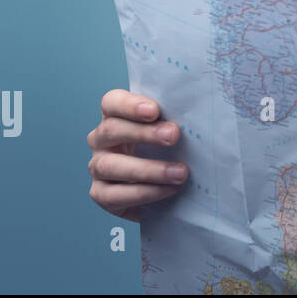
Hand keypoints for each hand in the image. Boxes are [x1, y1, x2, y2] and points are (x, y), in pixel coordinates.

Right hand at [87, 88, 187, 221]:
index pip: (112, 103)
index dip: (130, 105)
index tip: (154, 110)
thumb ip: (174, 122)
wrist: (159, 190)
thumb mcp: (169, 132)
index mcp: (115, 117)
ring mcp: (97, 167)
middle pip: (112, 130)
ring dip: (148, 169)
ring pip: (111, 166)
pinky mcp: (100, 194)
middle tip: (174, 135)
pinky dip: (144, 193)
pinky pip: (115, 195)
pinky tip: (168, 190)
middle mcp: (101, 140)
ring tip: (180, 172)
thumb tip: (199, 116)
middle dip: (144, 133)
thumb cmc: (166, 150)